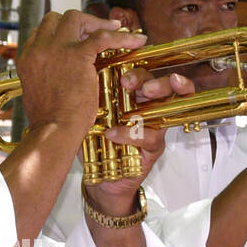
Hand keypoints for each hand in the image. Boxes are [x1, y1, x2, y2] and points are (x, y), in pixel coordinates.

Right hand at [17, 10, 146, 136]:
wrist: (53, 131)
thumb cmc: (48, 122)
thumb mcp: (39, 93)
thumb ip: (46, 77)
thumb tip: (58, 75)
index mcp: (27, 59)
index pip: (41, 32)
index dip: (59, 32)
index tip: (74, 38)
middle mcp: (38, 50)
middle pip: (56, 19)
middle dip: (76, 22)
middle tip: (93, 31)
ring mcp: (56, 49)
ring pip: (75, 18)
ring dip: (95, 22)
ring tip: (114, 28)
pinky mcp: (77, 55)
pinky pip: (103, 36)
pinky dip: (122, 36)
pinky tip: (135, 40)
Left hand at [88, 67, 193, 207]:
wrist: (101, 178)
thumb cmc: (96, 143)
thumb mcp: (91, 116)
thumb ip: (90, 98)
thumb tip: (77, 77)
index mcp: (134, 96)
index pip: (145, 75)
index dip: (139, 68)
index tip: (123, 69)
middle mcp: (149, 109)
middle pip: (164, 86)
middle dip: (155, 79)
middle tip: (136, 82)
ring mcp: (155, 128)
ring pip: (168, 106)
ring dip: (159, 94)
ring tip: (146, 91)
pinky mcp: (154, 148)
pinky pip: (151, 136)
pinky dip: (132, 133)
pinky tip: (114, 133)